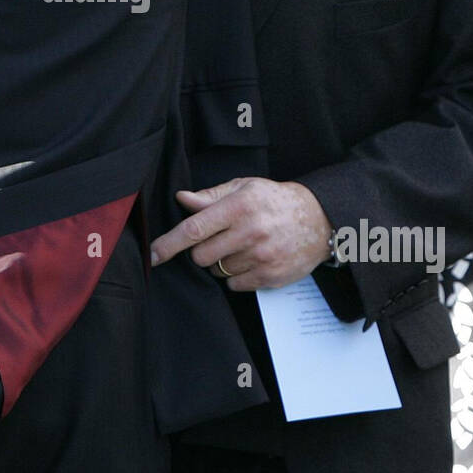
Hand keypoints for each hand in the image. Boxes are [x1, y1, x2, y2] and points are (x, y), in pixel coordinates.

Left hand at [149, 177, 331, 290]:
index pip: (195, 229)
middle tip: (218, 240)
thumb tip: (182, 199)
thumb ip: (211, 196)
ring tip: (241, 247)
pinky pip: (235, 285)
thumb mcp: (245, 188)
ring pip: (217, 271)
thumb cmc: (275, 200)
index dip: (169, 243)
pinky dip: (236, 276)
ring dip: (220, 263)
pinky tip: (252, 260)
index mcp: (239, 206)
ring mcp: (261, 256)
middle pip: (201, 255)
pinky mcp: (271, 276)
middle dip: (201, 251)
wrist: (320, 220)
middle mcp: (250, 232)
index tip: (153, 255)